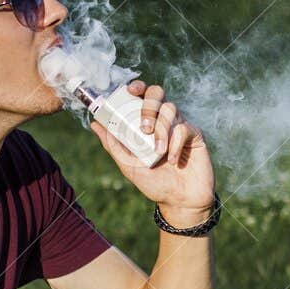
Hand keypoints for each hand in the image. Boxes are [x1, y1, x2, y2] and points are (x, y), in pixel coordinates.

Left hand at [88, 79, 215, 219]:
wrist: (180, 201)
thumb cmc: (154, 183)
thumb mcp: (128, 165)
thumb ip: (113, 144)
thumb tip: (95, 124)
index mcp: (145, 123)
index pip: (141, 95)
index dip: (137, 86)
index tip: (130, 90)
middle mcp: (162, 120)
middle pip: (157, 93)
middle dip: (148, 107)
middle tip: (144, 128)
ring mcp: (179, 125)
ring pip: (170, 109)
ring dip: (161, 130)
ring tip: (158, 152)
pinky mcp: (195, 134)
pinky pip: (184, 127)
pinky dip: (175, 143)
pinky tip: (171, 160)